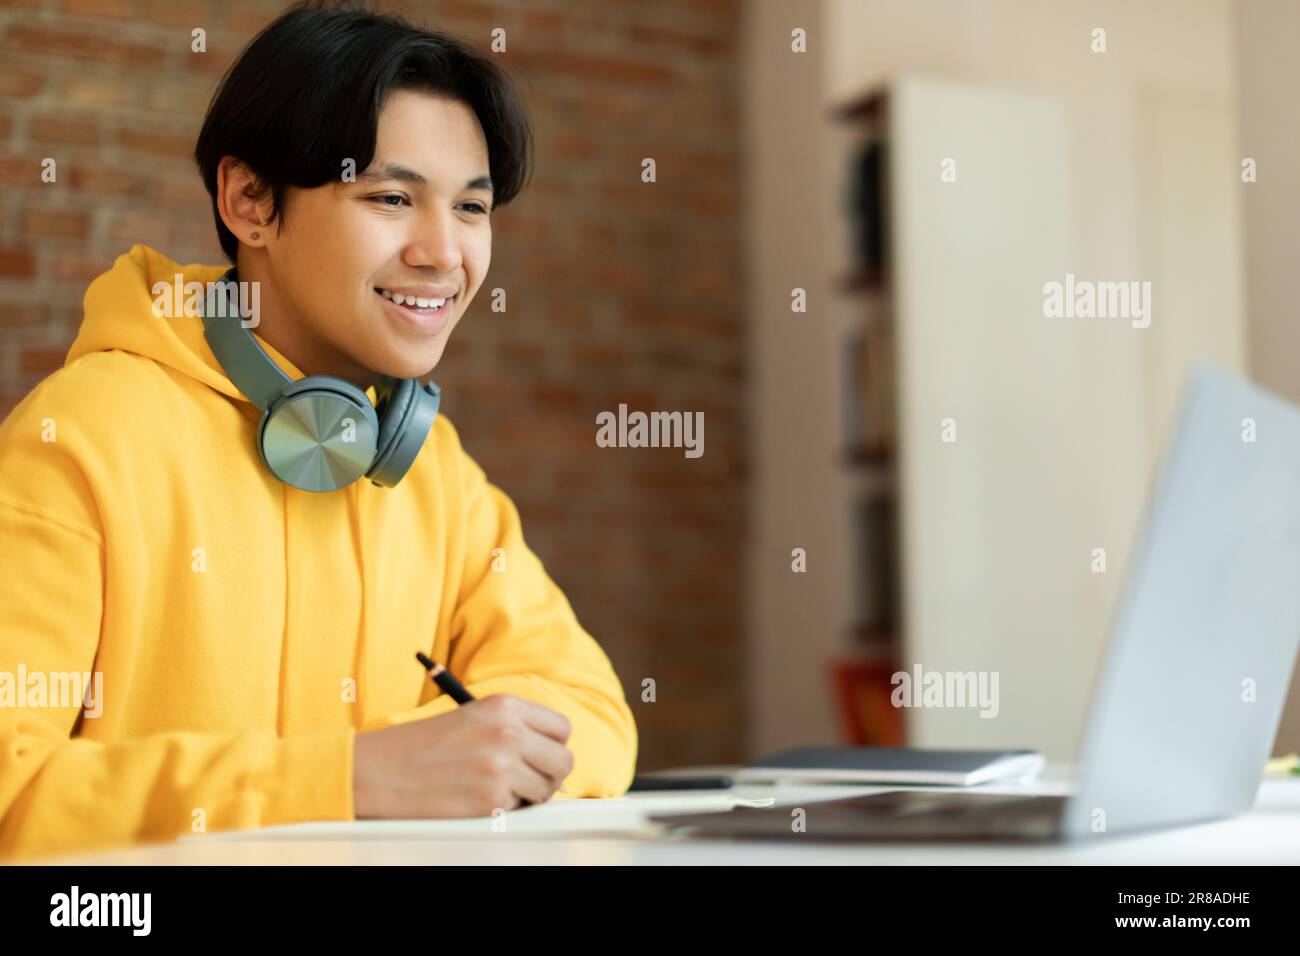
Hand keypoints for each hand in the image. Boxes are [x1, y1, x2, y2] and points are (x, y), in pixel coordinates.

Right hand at [352, 694, 573, 817]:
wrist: (381, 769)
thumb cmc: (425, 744)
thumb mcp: (474, 717)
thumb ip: (515, 728)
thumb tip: (553, 758)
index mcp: (505, 706)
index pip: (562, 728)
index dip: (553, 745)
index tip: (540, 755)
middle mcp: (508, 732)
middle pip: (563, 761)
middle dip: (550, 775)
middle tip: (529, 780)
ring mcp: (501, 767)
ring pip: (545, 790)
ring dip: (527, 795)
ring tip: (495, 787)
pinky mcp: (491, 800)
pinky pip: (518, 810)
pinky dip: (503, 808)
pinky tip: (476, 797)